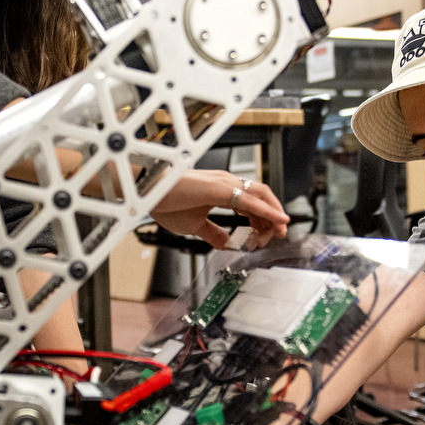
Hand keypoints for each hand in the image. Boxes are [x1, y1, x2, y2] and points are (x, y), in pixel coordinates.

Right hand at [151, 171, 288, 249]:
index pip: (253, 200)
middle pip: (262, 196)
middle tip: (279, 234)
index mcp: (221, 188)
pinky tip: (277, 220)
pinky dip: (267, 211)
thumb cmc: (164, 202)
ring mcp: (224, 183)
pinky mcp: (219, 188)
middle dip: (275, 216)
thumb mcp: (194, 225)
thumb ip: (212, 233)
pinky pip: (250, 201)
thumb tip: (226, 243)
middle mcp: (226, 182)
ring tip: (279, 231)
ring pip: (261, 196)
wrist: (146, 192)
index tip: (270, 233)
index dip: (266, 216)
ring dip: (274, 215)